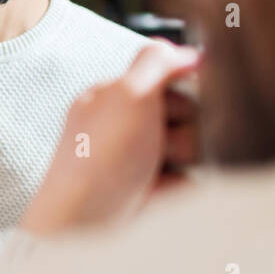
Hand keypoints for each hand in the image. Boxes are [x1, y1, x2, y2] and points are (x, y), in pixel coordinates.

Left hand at [21, 41, 200, 235]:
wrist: (84, 222)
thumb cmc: (100, 157)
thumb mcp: (127, 94)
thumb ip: (154, 61)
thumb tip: (184, 51)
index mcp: (110, 96)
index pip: (166, 77)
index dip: (177, 90)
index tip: (168, 103)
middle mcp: (122, 125)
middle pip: (185, 112)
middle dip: (180, 126)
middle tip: (152, 142)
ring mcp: (135, 158)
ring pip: (190, 145)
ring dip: (179, 156)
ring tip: (149, 170)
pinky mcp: (148, 189)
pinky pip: (186, 178)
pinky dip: (176, 186)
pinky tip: (152, 192)